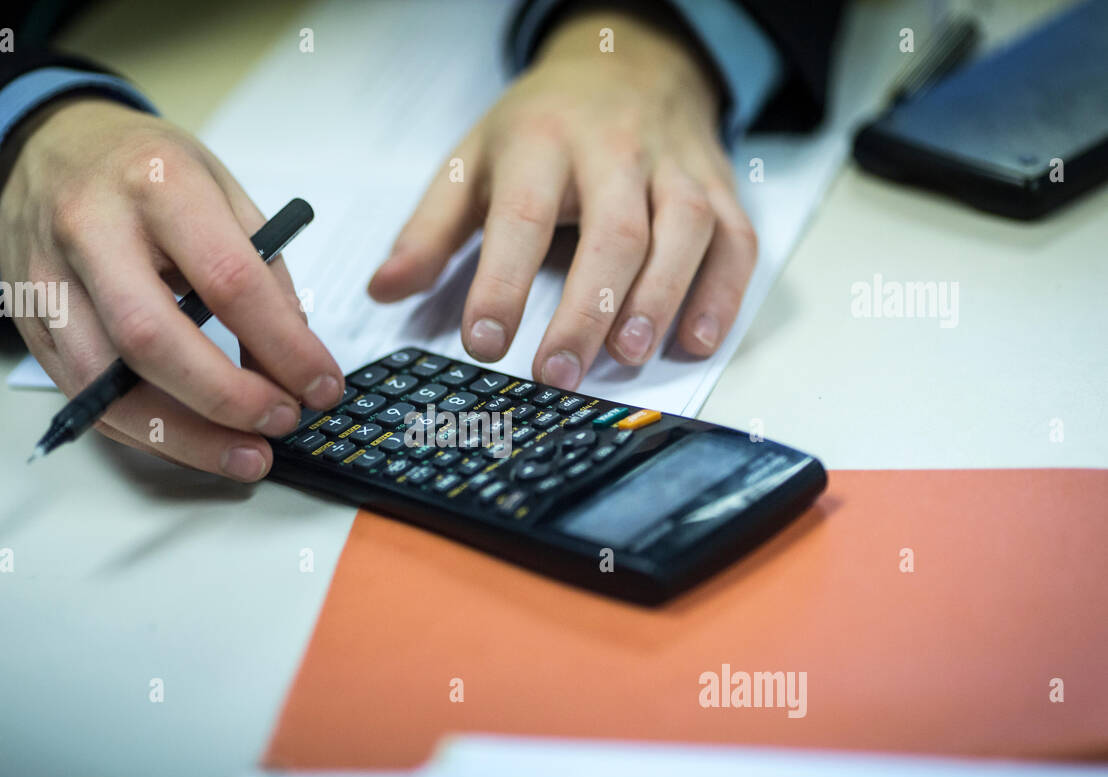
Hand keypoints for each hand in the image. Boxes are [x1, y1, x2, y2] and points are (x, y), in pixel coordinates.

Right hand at [0, 98, 343, 480]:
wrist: (43, 147)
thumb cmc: (142, 171)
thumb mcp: (219, 187)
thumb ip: (262, 270)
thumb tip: (294, 358)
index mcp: (157, 185)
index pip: (229, 281)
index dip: (284, 346)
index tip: (322, 386)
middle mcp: (91, 230)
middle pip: (154, 339)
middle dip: (228, 398)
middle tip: (281, 423)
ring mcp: (48, 280)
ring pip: (107, 383)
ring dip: (185, 436)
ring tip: (246, 455)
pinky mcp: (30, 324)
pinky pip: (85, 397)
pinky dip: (147, 431)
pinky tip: (195, 441)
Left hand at [368, 9, 756, 388]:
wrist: (627, 60)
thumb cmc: (543, 125)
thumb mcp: (473, 162)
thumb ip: (429, 231)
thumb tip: (384, 290)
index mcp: (542, 143)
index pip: (522, 216)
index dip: (503, 283)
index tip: (483, 343)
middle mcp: (616, 151)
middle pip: (612, 233)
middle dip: (586, 310)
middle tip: (557, 373)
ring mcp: (675, 168)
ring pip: (684, 232)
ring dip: (660, 300)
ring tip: (627, 357)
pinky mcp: (719, 188)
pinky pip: (735, 241)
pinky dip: (722, 294)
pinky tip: (694, 339)